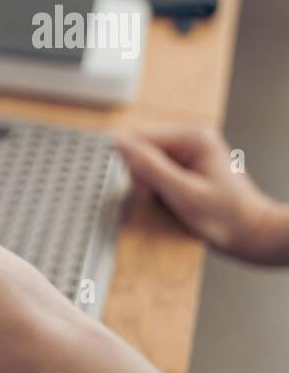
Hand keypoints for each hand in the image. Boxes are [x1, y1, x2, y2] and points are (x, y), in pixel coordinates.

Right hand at [114, 126, 288, 264]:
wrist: (251, 234)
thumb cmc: (226, 218)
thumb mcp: (183, 194)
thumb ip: (149, 167)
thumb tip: (120, 144)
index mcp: (193, 138)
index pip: (140, 139)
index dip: (134, 165)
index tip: (144, 190)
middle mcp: (192, 139)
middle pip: (143, 150)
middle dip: (143, 177)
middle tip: (160, 199)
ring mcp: (190, 152)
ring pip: (148, 163)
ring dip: (150, 185)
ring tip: (171, 201)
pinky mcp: (188, 165)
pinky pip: (158, 172)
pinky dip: (159, 189)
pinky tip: (173, 199)